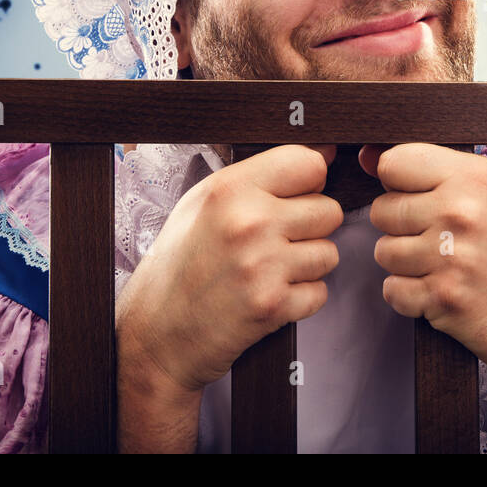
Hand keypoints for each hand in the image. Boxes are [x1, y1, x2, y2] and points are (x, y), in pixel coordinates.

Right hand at [116, 144, 343, 395]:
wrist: (157, 333)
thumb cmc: (180, 264)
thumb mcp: (203, 203)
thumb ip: (261, 176)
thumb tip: (325, 153)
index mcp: (230, 189)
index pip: (310, 164)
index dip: (309, 181)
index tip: (296, 196)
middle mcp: (249, 222)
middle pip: (329, 210)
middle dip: (310, 228)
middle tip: (277, 241)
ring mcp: (262, 265)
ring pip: (329, 253)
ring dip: (306, 266)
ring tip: (269, 270)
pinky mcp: (272, 305)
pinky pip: (320, 293)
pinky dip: (300, 299)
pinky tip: (268, 295)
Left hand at [359, 143, 486, 385]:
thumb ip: (430, 171)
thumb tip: (364, 156)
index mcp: (475, 176)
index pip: (394, 162)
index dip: (400, 184)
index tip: (420, 200)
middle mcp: (463, 210)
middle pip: (383, 210)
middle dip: (402, 229)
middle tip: (439, 241)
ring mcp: (452, 255)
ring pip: (383, 251)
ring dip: (405, 265)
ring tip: (443, 267)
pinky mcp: (443, 297)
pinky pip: (392, 290)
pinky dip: (409, 297)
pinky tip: (441, 291)